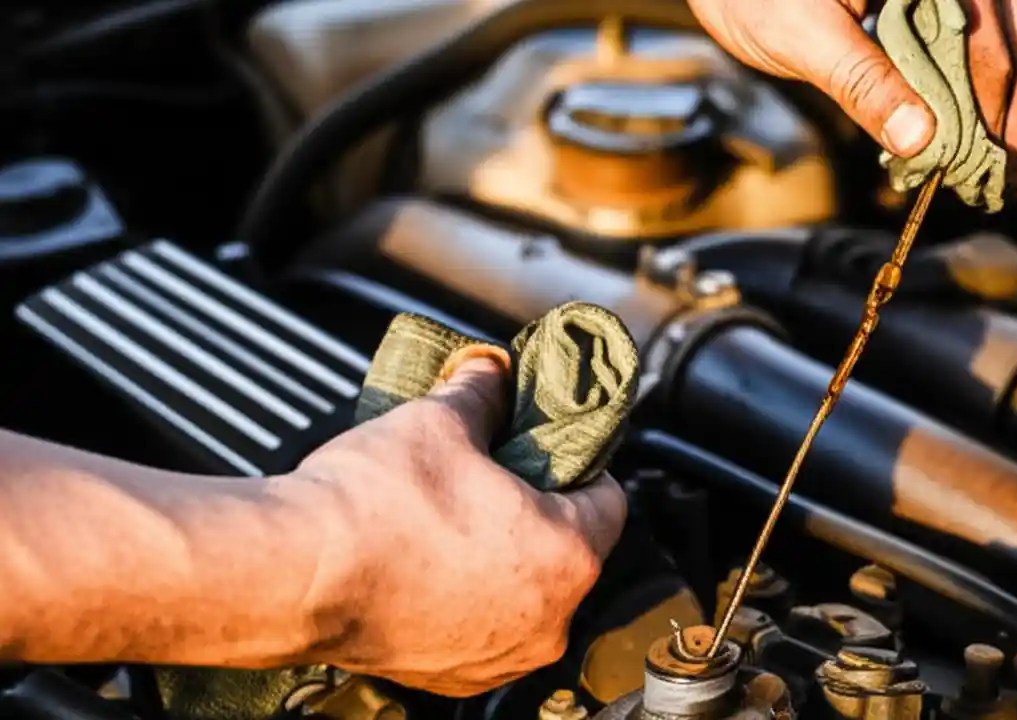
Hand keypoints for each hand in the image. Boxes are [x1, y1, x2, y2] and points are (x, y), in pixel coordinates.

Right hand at [283, 352, 626, 695]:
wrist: (292, 576)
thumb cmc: (370, 509)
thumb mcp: (439, 422)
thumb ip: (482, 393)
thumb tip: (490, 372)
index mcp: (567, 554)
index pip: (609, 498)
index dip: (580, 463)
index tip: (552, 449)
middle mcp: (547, 619)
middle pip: (569, 549)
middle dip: (538, 509)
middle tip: (497, 475)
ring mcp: (502, 655)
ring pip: (527, 592)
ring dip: (504, 556)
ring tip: (456, 517)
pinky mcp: (455, 677)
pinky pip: (486, 627)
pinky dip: (469, 596)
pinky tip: (430, 560)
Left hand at [689, 0, 1016, 156]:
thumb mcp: (806, 39)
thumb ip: (864, 84)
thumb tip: (919, 137)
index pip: (987, 34)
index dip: (996, 102)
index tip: (992, 160)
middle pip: (1008, 31)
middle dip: (1008, 100)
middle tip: (1002, 169)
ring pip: (998, 30)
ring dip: (997, 90)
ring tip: (993, 153)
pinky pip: (967, 30)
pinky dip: (970, 76)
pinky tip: (964, 121)